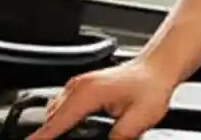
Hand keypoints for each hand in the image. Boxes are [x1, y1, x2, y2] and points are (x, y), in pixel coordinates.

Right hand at [26, 57, 173, 139]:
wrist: (158, 68)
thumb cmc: (151, 87)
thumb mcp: (138, 121)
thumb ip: (119, 138)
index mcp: (88, 94)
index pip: (56, 123)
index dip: (41, 138)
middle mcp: (79, 86)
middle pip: (51, 118)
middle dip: (48, 134)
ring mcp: (79, 84)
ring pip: (54, 111)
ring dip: (54, 127)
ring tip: (56, 138)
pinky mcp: (83, 86)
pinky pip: (62, 105)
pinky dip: (60, 118)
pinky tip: (68, 128)